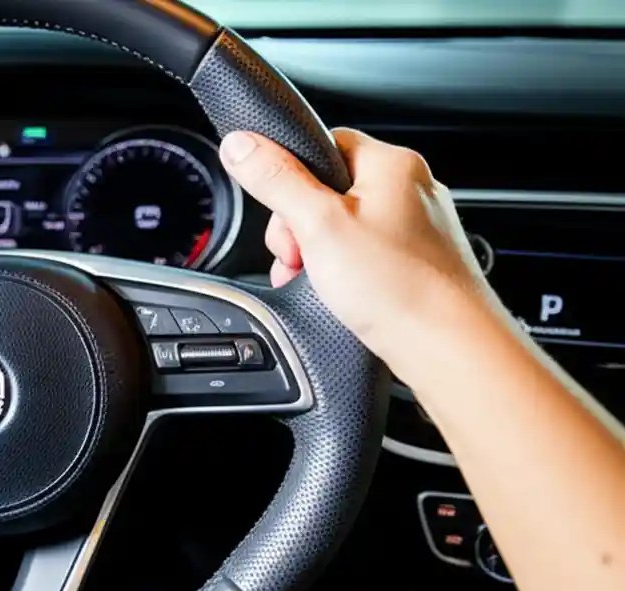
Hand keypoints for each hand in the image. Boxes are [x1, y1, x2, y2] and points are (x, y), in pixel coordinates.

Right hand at [218, 128, 493, 374]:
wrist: (449, 346)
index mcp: (391, 164)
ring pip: (345, 226)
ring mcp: (418, 227)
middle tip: (299, 256)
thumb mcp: (318, 225)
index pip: (323, 145)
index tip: (282, 215)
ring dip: (318, 254)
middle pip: (328, 190)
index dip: (291, 180)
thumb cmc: (400, 286)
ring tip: (319, 281)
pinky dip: (345, 273)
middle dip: (300, 227)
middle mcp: (410, 189)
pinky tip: (341, 296)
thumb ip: (276, 180)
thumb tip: (242, 145)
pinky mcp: (418, 262)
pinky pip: (366, 255)